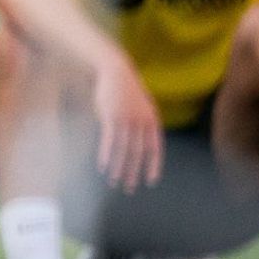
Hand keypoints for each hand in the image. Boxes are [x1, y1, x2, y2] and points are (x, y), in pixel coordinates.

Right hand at [91, 51, 162, 190]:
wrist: (116, 71)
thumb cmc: (126, 90)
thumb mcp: (140, 107)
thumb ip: (141, 125)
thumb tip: (138, 142)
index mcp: (152, 121)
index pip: (155, 149)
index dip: (153, 166)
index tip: (151, 181)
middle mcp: (142, 123)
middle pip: (138, 153)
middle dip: (133, 172)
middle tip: (129, 187)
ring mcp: (127, 120)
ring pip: (124, 150)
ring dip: (119, 168)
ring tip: (114, 181)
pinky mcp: (111, 117)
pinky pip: (109, 141)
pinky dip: (106, 155)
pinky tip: (102, 166)